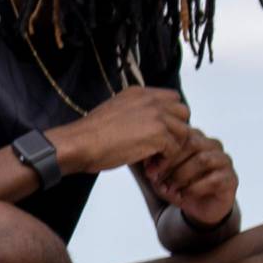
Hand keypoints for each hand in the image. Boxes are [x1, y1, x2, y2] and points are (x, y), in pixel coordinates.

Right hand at [53, 84, 194, 176]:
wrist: (79, 143)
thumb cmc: (88, 135)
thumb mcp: (114, 112)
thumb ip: (133, 113)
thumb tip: (143, 127)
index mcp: (139, 93)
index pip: (171, 99)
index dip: (169, 117)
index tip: (158, 133)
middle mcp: (151, 100)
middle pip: (183, 112)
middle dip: (175, 131)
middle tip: (160, 147)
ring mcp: (157, 116)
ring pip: (183, 132)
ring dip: (171, 149)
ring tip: (152, 163)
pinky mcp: (159, 134)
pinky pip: (174, 150)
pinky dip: (164, 162)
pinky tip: (149, 169)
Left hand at [143, 129, 241, 229]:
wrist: (198, 209)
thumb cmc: (179, 186)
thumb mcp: (160, 175)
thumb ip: (152, 164)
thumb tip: (140, 159)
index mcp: (196, 138)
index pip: (180, 135)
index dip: (162, 151)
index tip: (148, 168)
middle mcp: (212, 146)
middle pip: (192, 143)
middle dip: (171, 162)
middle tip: (157, 178)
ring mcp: (224, 161)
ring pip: (203, 159)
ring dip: (181, 176)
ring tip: (169, 189)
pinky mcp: (231, 179)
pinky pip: (214, 178)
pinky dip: (194, 188)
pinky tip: (182, 196)